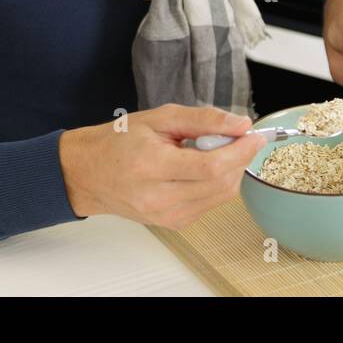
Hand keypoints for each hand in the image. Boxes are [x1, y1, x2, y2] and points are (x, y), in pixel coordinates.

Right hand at [58, 105, 266, 228]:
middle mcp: (160, 198)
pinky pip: (210, 204)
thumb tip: (240, 124)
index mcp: (152, 166)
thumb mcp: (159, 118)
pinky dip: (215, 184)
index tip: (254, 135)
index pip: (211, 167)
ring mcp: (167, 216)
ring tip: (209, 150)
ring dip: (228, 171)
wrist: (89, 173)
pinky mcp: (173, 224)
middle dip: (238, 158)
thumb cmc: (118, 141)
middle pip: (221, 184)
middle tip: (234, 137)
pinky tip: (200, 168)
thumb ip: (203, 120)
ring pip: (220, 196)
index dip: (240, 151)